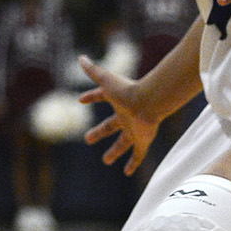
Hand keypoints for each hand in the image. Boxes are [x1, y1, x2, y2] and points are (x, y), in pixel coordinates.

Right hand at [78, 54, 162, 175]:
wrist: (149, 102)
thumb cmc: (128, 91)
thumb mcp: (106, 80)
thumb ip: (93, 70)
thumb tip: (80, 57)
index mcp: (117, 102)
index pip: (102, 97)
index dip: (91, 97)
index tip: (81, 100)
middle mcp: (125, 117)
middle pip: (111, 126)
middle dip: (100, 132)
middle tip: (88, 138)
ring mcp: (134, 130)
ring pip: (123, 143)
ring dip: (114, 151)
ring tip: (106, 161)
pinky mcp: (142, 141)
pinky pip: (138, 154)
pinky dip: (133, 163)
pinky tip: (128, 172)